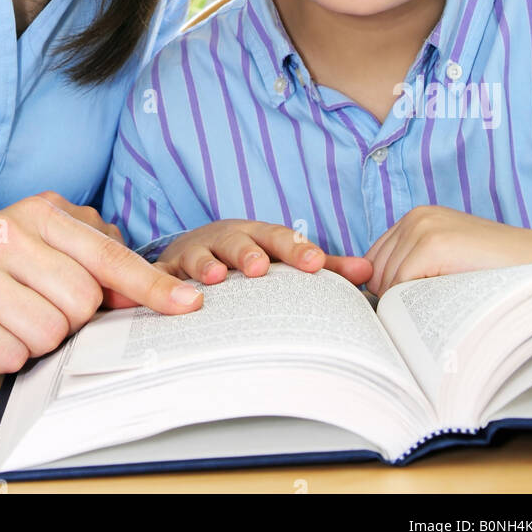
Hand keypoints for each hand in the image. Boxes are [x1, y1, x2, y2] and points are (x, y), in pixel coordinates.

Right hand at [0, 191, 202, 371]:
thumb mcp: (42, 245)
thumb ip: (92, 258)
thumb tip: (139, 292)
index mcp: (38, 211)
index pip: (108, 255)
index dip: (151, 285)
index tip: (187, 304)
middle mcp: (7, 233)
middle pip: (83, 301)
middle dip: (72, 318)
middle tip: (39, 305)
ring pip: (52, 332)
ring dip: (39, 340)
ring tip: (12, 318)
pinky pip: (14, 355)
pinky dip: (10, 356)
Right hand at [153, 219, 372, 286]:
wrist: (189, 249)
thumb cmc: (245, 256)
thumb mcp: (279, 255)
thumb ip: (321, 265)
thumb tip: (368, 271)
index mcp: (257, 235)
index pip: (280, 239)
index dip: (297, 250)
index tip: (316, 264)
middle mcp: (226, 239)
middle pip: (239, 242)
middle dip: (249, 253)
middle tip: (260, 268)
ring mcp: (194, 253)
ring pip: (200, 256)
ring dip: (207, 265)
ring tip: (216, 278)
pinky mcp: (167, 271)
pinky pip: (164, 278)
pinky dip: (165, 284)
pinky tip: (171, 296)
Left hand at [364, 205, 531, 297]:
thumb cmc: (490, 268)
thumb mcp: (445, 258)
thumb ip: (412, 264)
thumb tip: (374, 292)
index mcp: (416, 218)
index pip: (374, 259)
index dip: (385, 287)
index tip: (403, 306)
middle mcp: (415, 217)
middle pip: (376, 271)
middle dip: (392, 296)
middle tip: (423, 310)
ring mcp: (423, 228)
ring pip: (386, 279)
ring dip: (405, 301)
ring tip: (436, 305)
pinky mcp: (432, 243)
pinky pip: (401, 284)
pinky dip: (413, 302)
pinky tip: (439, 304)